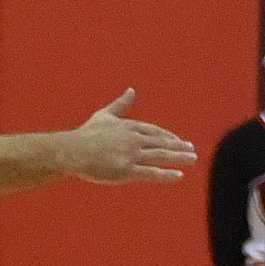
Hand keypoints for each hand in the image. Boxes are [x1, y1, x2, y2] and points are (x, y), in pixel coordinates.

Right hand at [67, 89, 197, 183]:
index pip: (155, 131)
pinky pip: (151, 173)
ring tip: (193, 159)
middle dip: (178, 146)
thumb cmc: (86, 134)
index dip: (169, 137)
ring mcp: (131, 155)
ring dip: (178, 157)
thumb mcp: (105, 115)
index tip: (180, 141)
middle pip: (161, 142)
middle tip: (192, 150)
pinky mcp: (127, 170)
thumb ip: (121, 104)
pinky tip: (179, 175)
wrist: (71, 151)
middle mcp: (133, 140)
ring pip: (160, 156)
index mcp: (129, 127)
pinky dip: (166, 174)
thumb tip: (132, 90)